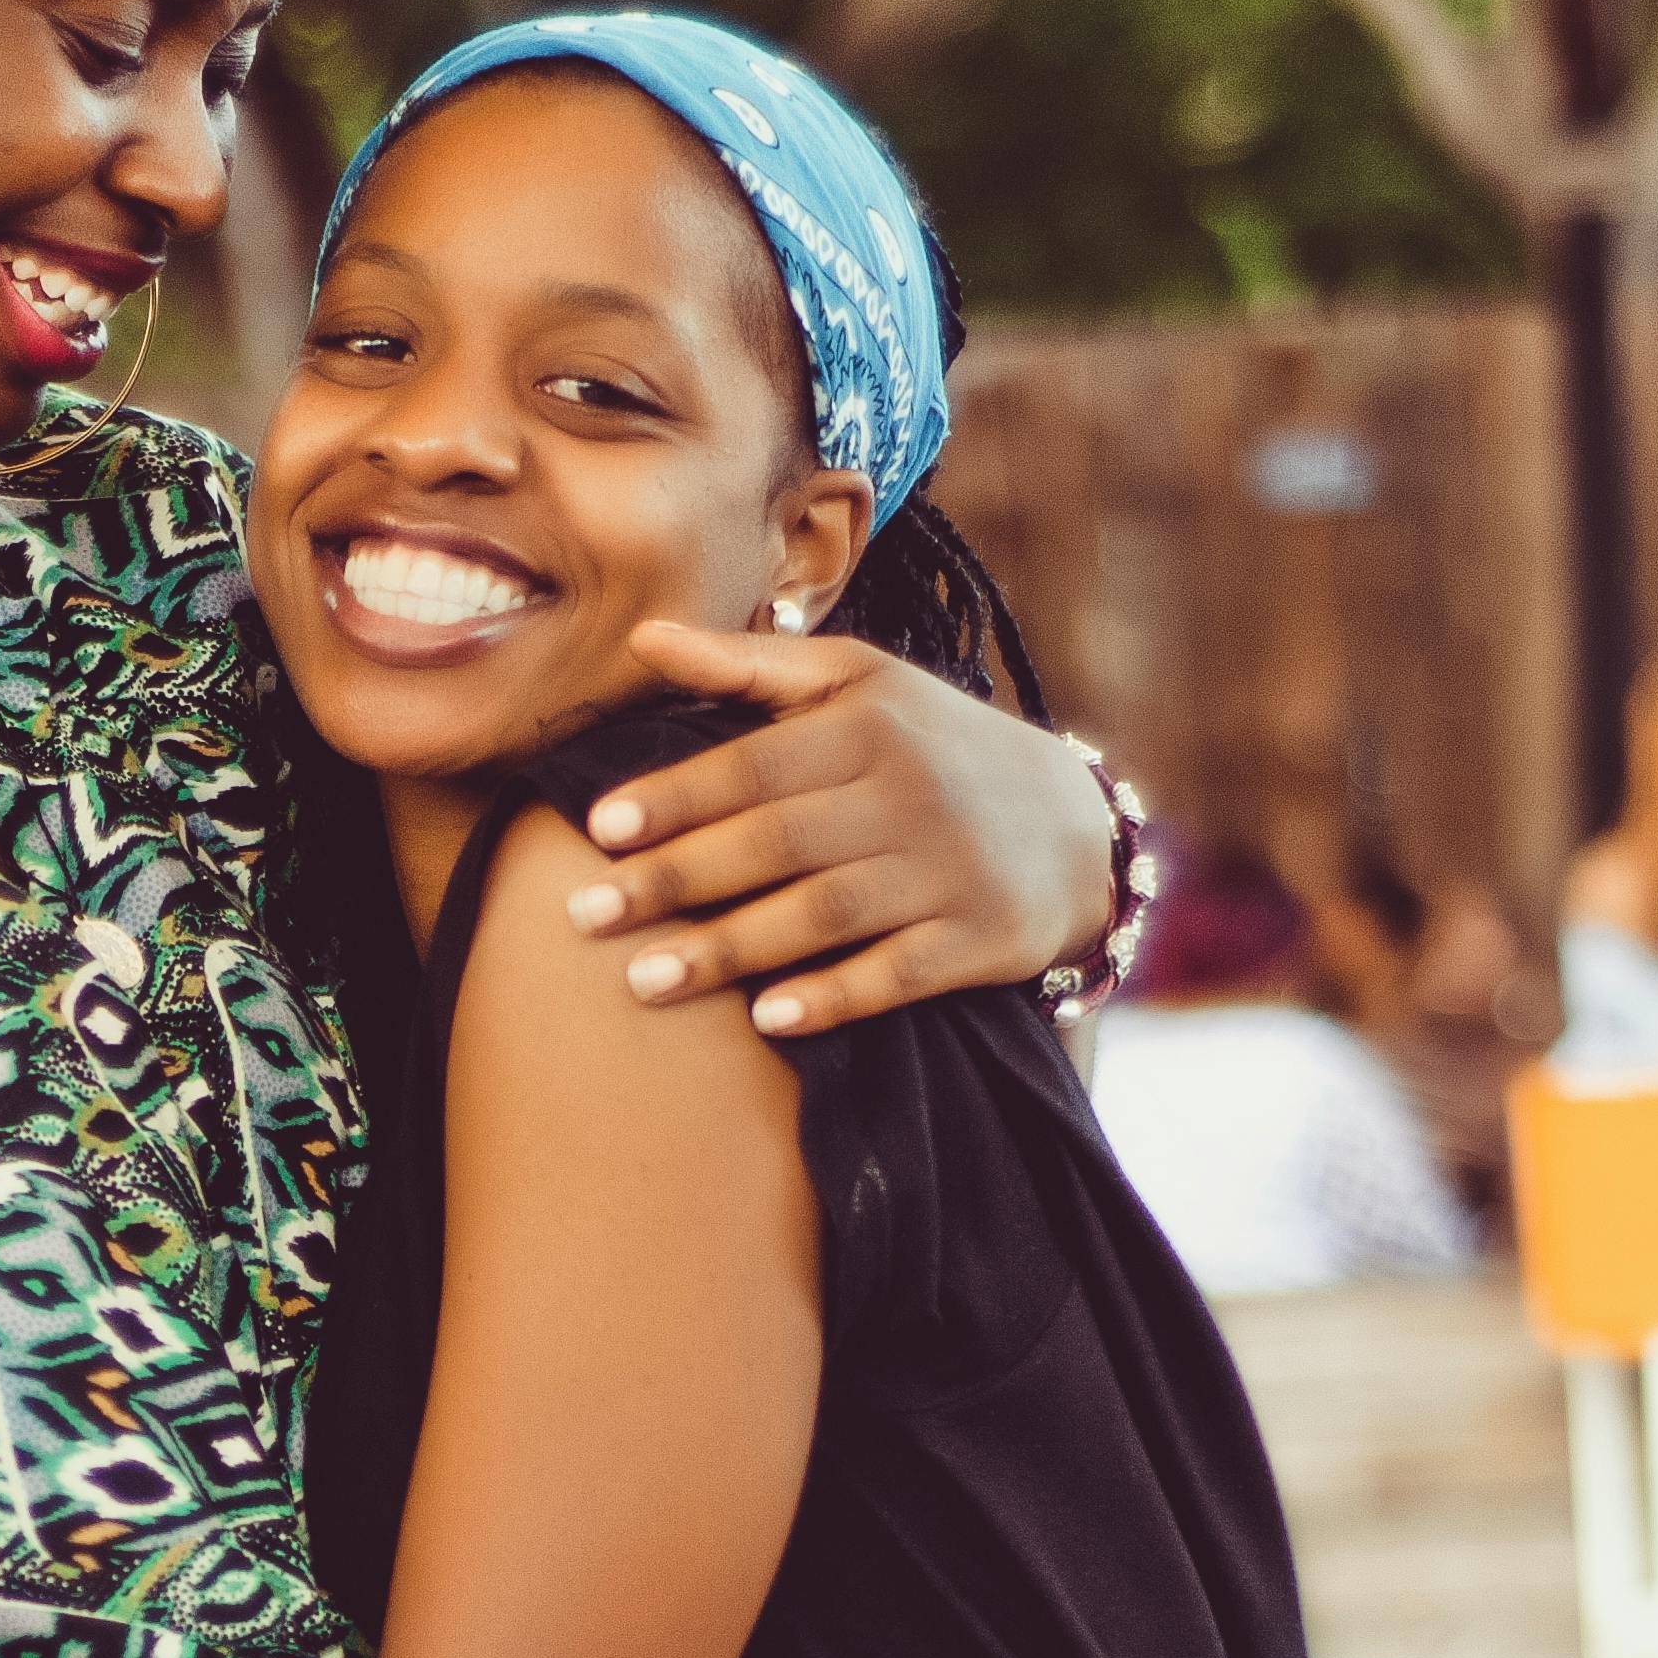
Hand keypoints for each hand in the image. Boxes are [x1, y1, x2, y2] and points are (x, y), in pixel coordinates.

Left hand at [564, 618, 1118, 1035]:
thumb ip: (748, 666)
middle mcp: (910, 794)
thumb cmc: (930, 747)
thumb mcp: (858, 684)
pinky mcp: (978, 940)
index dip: (677, 797)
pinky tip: (765, 1020)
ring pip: (825, 913)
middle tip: (585, 916)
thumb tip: (640, 637)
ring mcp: (947, 870)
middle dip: (676, 881)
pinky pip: (897, 974)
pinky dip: (833, 997)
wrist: (1071, 825)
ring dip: (731, 950)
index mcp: (871, 724)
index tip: (600, 828)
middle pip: (776, 842)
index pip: (755, 763)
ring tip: (643, 981)